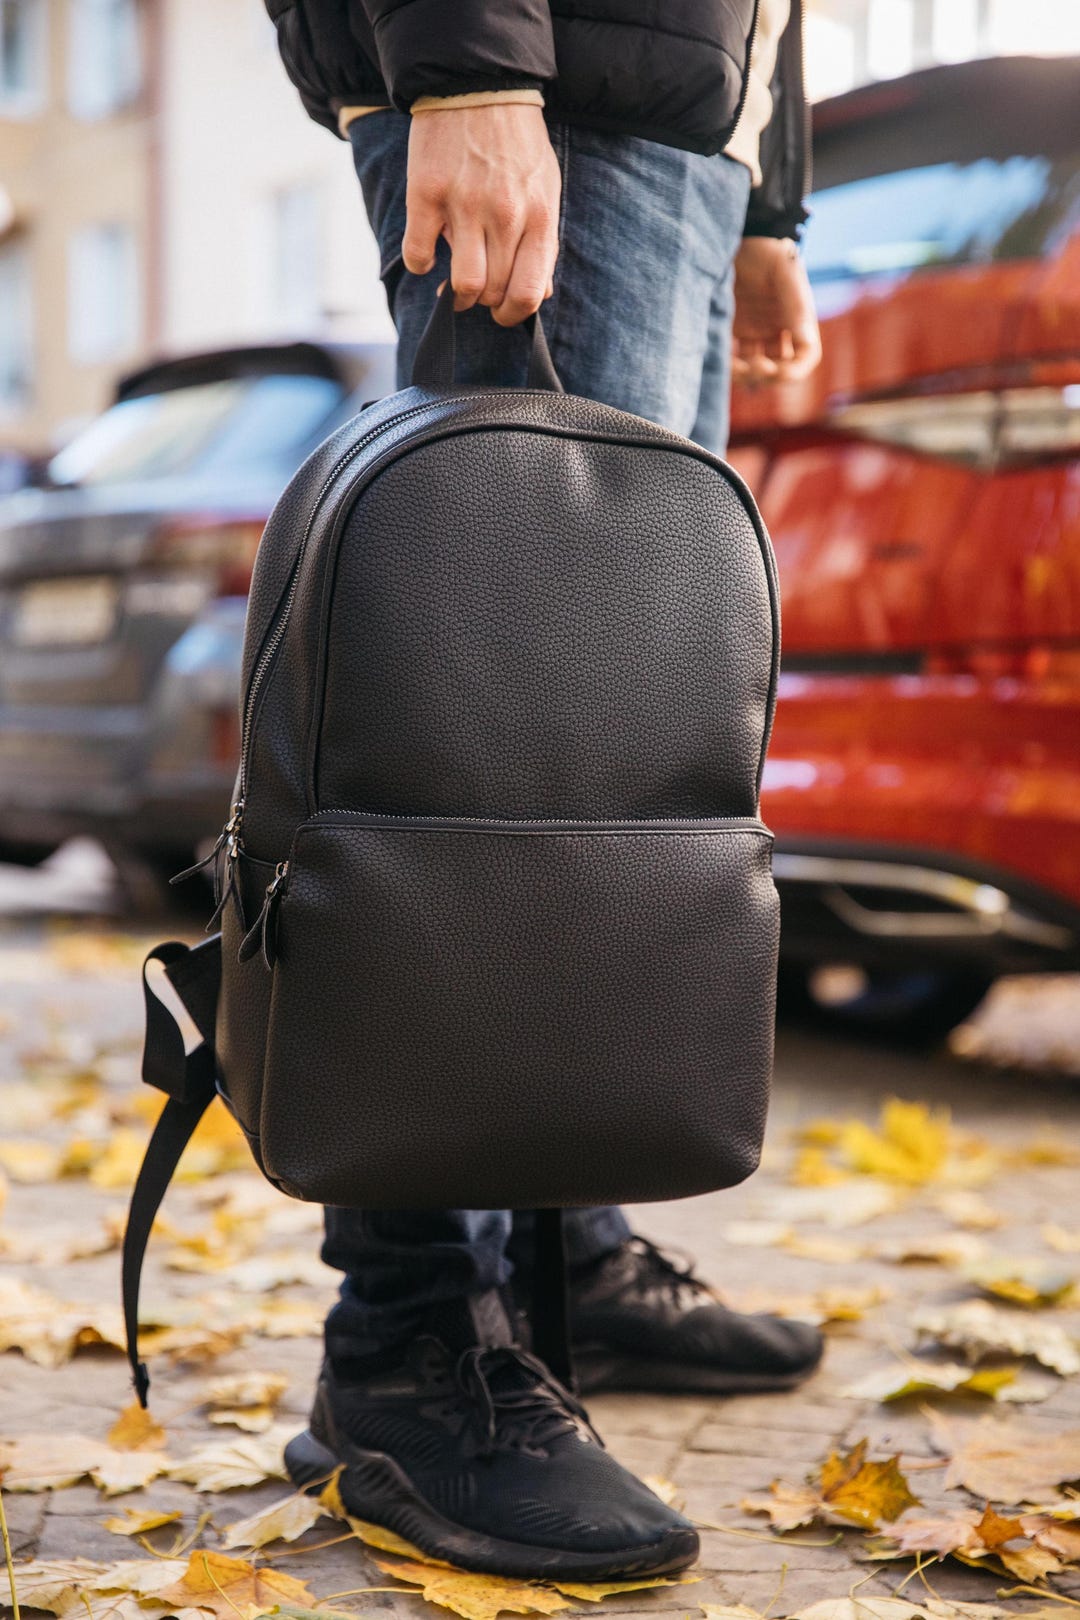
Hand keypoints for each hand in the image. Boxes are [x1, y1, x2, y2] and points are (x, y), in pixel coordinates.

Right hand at [403, 103, 561, 326]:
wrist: (477, 85)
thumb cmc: (516, 143)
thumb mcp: (544, 190)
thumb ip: (542, 242)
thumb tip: (541, 293)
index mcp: (539, 217)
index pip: (529, 292)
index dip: (514, 314)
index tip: (502, 313)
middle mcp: (505, 216)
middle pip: (493, 292)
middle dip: (484, 302)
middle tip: (477, 290)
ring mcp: (464, 205)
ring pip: (462, 284)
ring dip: (456, 295)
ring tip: (453, 285)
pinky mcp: (427, 194)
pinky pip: (419, 255)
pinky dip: (420, 264)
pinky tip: (427, 252)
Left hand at [732, 238, 821, 384]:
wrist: (731, 236)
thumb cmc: (764, 250)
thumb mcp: (783, 272)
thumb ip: (795, 305)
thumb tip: (805, 343)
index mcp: (797, 318)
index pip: (805, 356)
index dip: (794, 372)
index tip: (775, 371)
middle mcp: (778, 328)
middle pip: (780, 368)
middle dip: (769, 376)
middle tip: (753, 367)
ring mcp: (754, 330)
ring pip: (755, 368)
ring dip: (747, 376)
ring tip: (734, 367)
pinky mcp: (731, 329)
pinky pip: (731, 358)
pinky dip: (728, 366)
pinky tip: (721, 361)